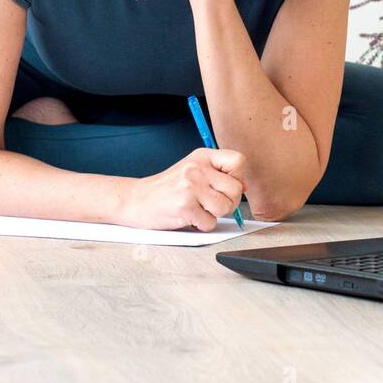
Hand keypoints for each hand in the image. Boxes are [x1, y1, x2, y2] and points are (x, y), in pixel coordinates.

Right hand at [118, 147, 247, 230]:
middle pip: (236, 189)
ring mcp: (190, 187)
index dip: (238, 177)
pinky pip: (210, 223)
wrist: (137, 200)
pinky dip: (202, 225)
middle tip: (211, 203)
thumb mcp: (193, 171)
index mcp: (202, 156)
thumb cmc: (167, 188)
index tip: (225, 185)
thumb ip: (218, 175)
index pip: (238, 161)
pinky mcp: (184, 207)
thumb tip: (245, 186)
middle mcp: (197, 168)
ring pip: (225, 207)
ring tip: (199, 209)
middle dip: (228, 202)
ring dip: (215, 215)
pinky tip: (189, 217)